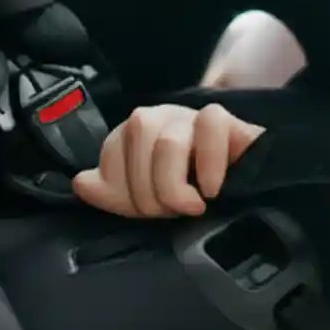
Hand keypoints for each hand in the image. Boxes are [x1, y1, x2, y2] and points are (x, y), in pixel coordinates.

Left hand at [72, 104, 265, 217]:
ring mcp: (193, 116)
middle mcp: (161, 118)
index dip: (121, 189)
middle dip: (147, 189)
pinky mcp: (229, 122)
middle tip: (170, 212)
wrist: (248, 195)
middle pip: (136, 135)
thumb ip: (111, 192)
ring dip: (174, 184)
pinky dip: (208, 163)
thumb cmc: (190, 195)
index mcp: (135, 134)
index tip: (144, 212)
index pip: (110, 151)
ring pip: (168, 139)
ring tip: (192, 207)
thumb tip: (81, 183)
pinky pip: (210, 124)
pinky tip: (212, 189)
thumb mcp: (146, 200)